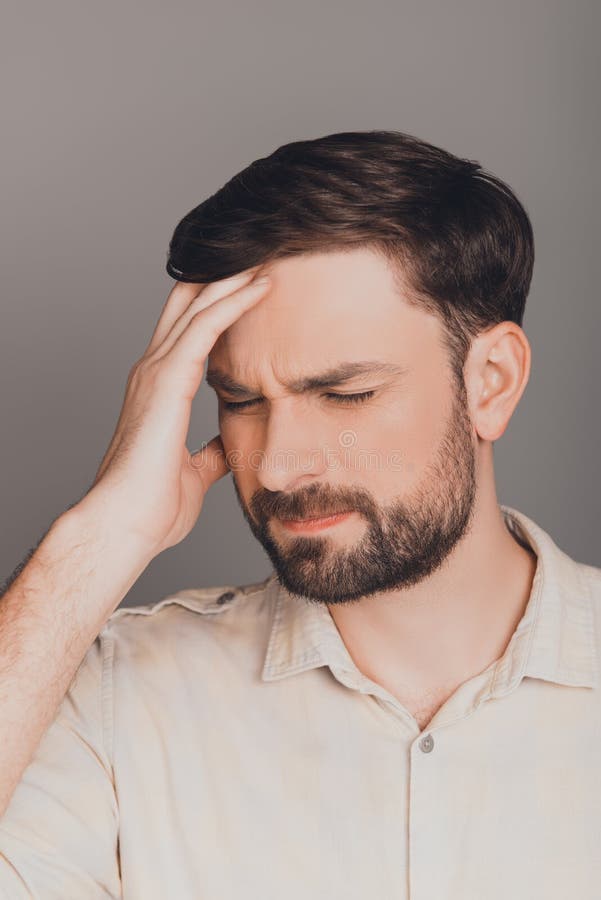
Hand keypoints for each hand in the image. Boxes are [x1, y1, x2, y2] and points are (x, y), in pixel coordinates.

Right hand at [77, 267, 269, 557]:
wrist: (126, 525)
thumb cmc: (152, 505)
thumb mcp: (194, 471)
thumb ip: (210, 453)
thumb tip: (229, 448)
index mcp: (159, 389)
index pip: (188, 329)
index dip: (216, 302)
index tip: (251, 284)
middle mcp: (153, 370)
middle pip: (188, 304)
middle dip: (223, 276)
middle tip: (260, 254)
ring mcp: (156, 372)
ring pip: (197, 305)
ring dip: (233, 279)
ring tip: (267, 257)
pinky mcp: (167, 380)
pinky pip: (205, 327)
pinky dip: (234, 303)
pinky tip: (261, 287)